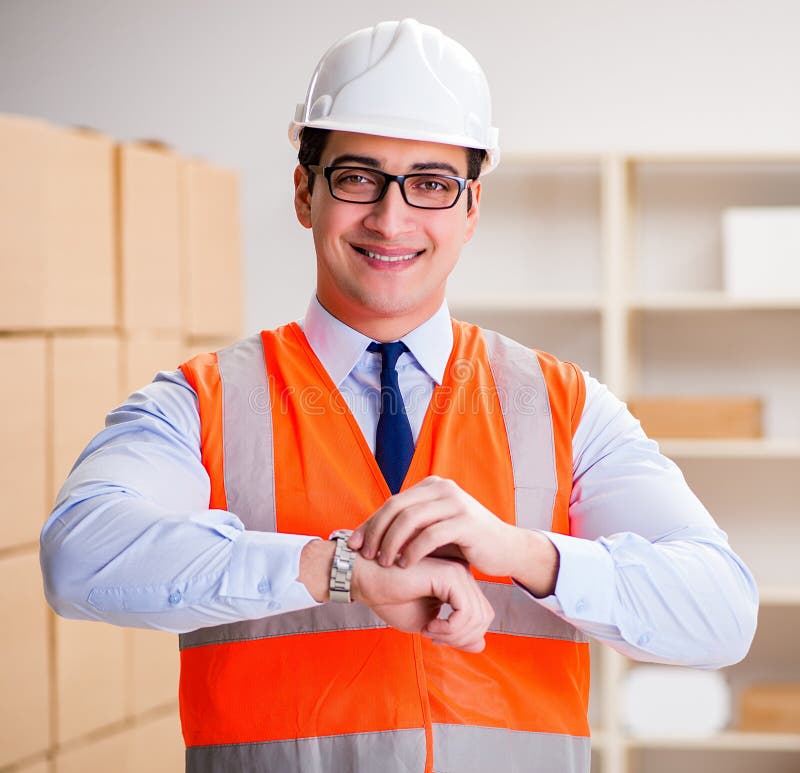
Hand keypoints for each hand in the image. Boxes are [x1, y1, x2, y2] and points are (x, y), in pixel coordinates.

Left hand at [349, 476, 559, 596]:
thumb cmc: (464, 543)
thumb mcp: (433, 529)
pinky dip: (412, 551)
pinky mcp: (466, 522)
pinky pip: (430, 535)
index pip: (392, 502)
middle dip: (377, 532)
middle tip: (366, 555)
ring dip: (392, 543)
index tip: (355, 545)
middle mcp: (443, 488)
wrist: (505, 550)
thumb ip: (409, 526)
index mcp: (432, 486)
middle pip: (396, 507)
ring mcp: (456, 503)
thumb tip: (368, 533)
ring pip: (410, 520)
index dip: (371, 523)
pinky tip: (404, 565)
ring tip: (384, 563)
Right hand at [352, 554, 494, 652]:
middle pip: (484, 617)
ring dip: (454, 635)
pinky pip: (465, 612)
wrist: (366, 579)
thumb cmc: (390, 597)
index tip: (434, 635)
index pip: (481, 616)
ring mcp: (458, 572)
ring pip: (478, 617)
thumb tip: (482, 645)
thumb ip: (455, 633)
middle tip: (432, 636)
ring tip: (429, 631)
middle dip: (461, 638)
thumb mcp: (426, 623)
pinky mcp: (449, 575)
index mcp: (458, 583)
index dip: (461, 636)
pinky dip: (450, 628)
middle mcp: (463, 574)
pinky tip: (429, 625)